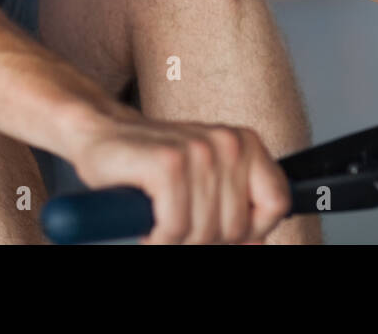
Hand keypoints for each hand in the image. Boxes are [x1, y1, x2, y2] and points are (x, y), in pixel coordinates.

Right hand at [69, 111, 290, 243]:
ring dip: (175, 240)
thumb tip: (256, 244)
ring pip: (205, 233)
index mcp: (245, 142)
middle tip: (177, 223)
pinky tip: (147, 223)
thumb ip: (237, 211)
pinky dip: (157, 238)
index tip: (221, 230)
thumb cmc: (153, 164)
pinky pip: (175, 229)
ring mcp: (198, 150)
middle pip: (237, 228)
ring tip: (159, 219)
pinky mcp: (168, 163)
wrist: (100, 133)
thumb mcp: (205, 183)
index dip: (252, 230)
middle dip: (204, 240)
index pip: (277, 203)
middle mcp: (227, 142)